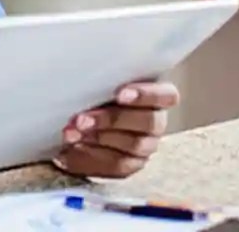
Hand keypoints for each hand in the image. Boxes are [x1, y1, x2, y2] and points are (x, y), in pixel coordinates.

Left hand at [54, 81, 179, 178]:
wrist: (79, 122)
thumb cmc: (94, 93)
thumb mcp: (100, 82)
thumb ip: (101, 78)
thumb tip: (80, 72)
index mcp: (156, 96)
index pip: (167, 95)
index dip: (146, 95)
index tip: (120, 94)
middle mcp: (156, 123)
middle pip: (147, 122)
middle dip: (111, 120)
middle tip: (82, 119)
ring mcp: (146, 146)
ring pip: (132, 145)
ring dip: (97, 139)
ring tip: (71, 133)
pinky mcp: (131, 165)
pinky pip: (117, 165)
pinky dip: (92, 157)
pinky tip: (73, 149)